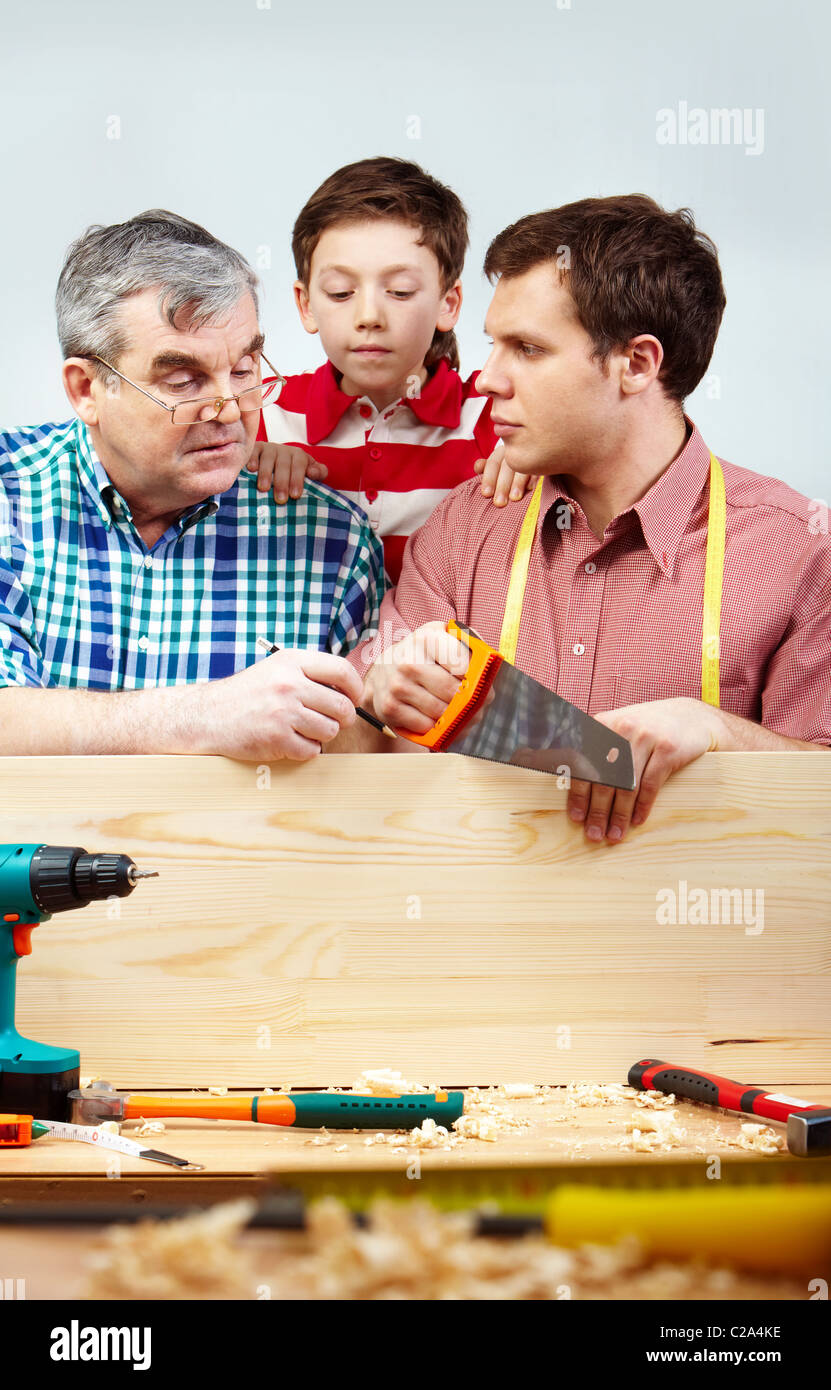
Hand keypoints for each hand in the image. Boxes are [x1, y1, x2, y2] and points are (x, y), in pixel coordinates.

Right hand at [195, 649, 361, 760]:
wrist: (209, 715)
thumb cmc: (249, 694)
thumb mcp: (277, 669)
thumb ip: (311, 674)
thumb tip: (351, 689)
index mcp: (292, 662)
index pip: (342, 670)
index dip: (355, 688)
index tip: (354, 698)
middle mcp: (289, 684)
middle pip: (342, 706)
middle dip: (343, 718)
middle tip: (333, 721)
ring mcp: (283, 712)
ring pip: (330, 731)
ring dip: (322, 735)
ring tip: (304, 730)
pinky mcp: (277, 739)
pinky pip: (312, 750)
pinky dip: (306, 750)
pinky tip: (291, 741)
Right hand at [245, 442, 327, 502]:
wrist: (276, 460)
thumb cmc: (294, 473)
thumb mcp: (309, 472)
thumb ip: (318, 472)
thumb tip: (313, 473)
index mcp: (299, 455)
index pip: (299, 465)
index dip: (297, 480)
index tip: (295, 495)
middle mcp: (284, 450)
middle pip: (283, 464)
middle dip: (282, 482)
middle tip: (280, 499)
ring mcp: (269, 448)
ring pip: (268, 459)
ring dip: (266, 473)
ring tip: (264, 488)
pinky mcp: (255, 448)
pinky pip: (253, 452)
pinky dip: (252, 460)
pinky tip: (251, 469)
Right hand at [365, 621, 470, 733]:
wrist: (384, 670)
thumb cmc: (422, 654)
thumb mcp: (442, 637)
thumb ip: (468, 643)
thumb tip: (488, 661)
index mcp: (426, 639)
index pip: (461, 662)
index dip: (476, 675)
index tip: (480, 680)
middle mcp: (408, 661)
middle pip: (452, 691)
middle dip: (471, 701)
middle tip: (479, 703)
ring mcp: (397, 686)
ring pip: (441, 712)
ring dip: (456, 717)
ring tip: (461, 713)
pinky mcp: (389, 708)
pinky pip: (426, 726)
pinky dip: (436, 727)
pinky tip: (439, 719)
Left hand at [474, 441, 537, 505]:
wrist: (537, 448)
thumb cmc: (513, 463)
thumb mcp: (499, 463)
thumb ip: (487, 466)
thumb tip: (478, 468)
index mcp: (502, 451)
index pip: (493, 463)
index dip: (489, 478)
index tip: (486, 494)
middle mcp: (516, 451)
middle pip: (507, 466)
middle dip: (502, 485)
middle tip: (499, 502)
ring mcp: (529, 454)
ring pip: (522, 467)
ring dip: (518, 483)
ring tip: (514, 498)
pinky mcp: (542, 459)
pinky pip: (538, 468)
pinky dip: (533, 478)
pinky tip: (530, 488)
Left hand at [566, 698, 722, 844]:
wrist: (690, 716)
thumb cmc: (646, 730)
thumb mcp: (617, 729)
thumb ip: (594, 748)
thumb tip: (566, 779)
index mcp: (602, 725)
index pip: (583, 764)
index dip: (578, 794)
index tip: (576, 818)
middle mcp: (620, 729)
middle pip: (603, 778)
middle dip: (597, 811)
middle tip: (594, 835)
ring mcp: (645, 737)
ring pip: (626, 784)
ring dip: (619, 814)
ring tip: (614, 834)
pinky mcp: (668, 748)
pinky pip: (650, 784)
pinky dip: (642, 806)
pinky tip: (637, 821)